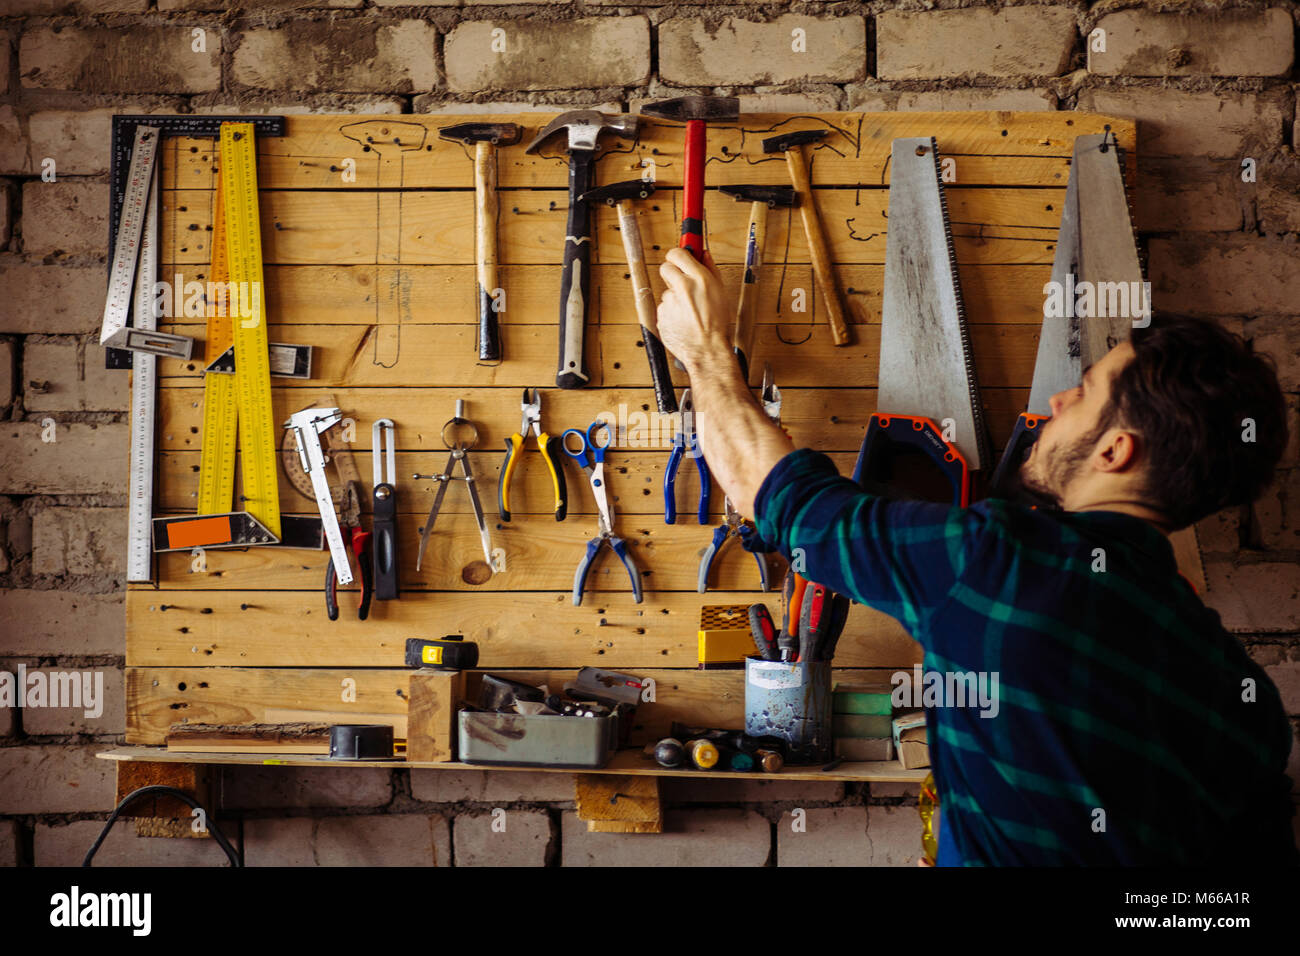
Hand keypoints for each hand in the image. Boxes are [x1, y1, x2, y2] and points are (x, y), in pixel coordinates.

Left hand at [656, 248, 733, 374]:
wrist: (706, 350)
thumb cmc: (717, 324)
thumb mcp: (721, 292)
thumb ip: (710, 268)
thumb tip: (704, 253)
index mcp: (699, 279)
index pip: (677, 253)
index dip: (677, 255)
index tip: (679, 258)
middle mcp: (682, 288)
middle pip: (665, 268)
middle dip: (672, 273)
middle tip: (681, 283)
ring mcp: (669, 302)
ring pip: (666, 292)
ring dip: (674, 298)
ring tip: (689, 311)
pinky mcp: (660, 315)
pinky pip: (663, 308)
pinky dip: (671, 312)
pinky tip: (682, 320)